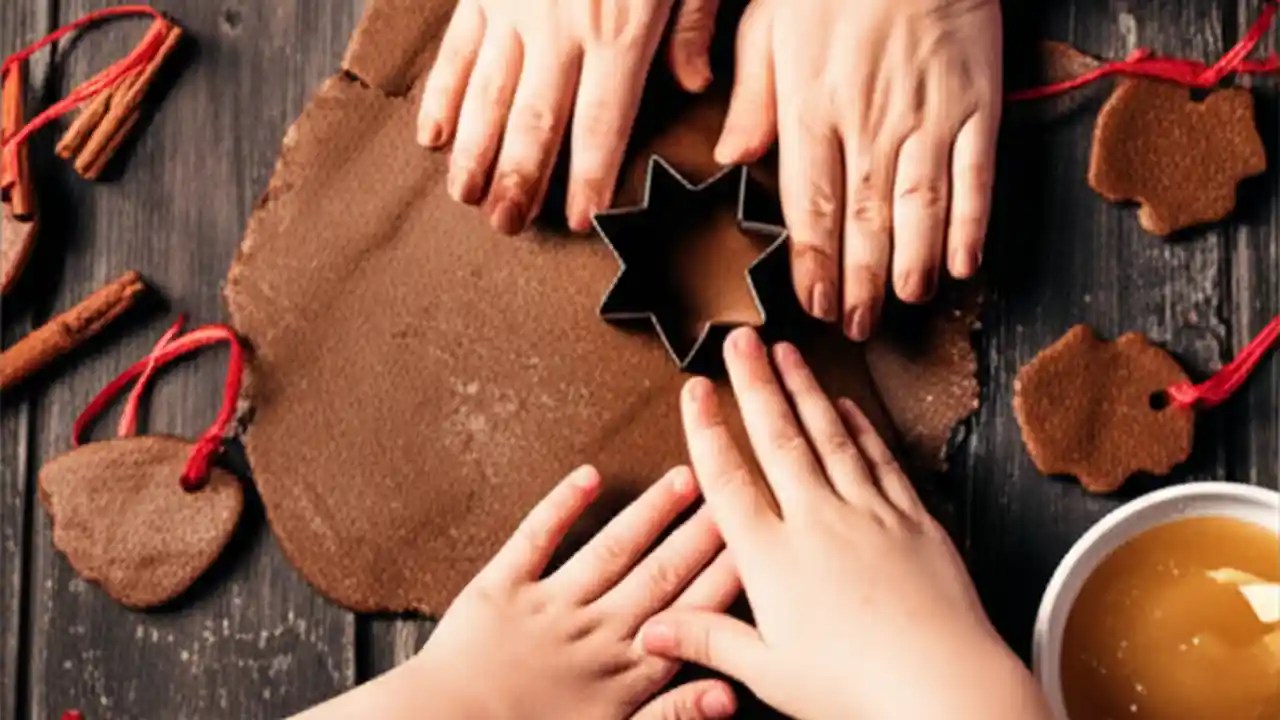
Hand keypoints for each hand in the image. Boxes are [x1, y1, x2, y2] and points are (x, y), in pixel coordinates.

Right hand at [417, 0, 721, 233]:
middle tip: (505, 227)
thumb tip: (694, 85)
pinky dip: (441, 94)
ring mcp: (513, 9)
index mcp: (620, 30)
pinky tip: (431, 136)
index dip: (588, 177)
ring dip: (474, 151)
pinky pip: (456, 50)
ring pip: (487, 94)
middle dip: (519, 179)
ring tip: (465, 197)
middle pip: (536, 122)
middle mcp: (561, 29)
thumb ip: (696, 22)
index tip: (578, 220)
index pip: (602, 124)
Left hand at [419, 465, 739, 718]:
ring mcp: (548, 606)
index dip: (726, 576)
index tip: (756, 543)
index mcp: (622, 674)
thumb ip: (670, 717)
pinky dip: (561, 505)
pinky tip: (588, 477)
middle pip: (659, 573)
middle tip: (736, 493)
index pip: (689, 615)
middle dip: (702, 532)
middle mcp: (593, 632)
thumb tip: (729, 694)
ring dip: (650, 512)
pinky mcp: (500, 589)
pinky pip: (534, 539)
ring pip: (611, 549)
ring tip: (683, 475)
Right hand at [639, 328, 1048, 719]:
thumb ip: (709, 639)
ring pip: (829, 437)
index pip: (728, 480)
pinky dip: (861, 429)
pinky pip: (880, 461)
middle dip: (755, 384)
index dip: (707, 430)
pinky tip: (847, 407)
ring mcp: (868, 515)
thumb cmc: (856, 690)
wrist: (943, 686)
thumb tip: (650, 629)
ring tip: (788, 353)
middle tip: (741, 340)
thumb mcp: (769, 672)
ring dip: (805, 390)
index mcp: (773, 558)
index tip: (695, 390)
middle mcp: (817, 522)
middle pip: (778, 439)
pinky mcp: (912, 520)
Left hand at [717, 0, 1001, 338]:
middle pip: (864, 219)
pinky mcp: (978, 102)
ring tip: (903, 304)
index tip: (814, 303)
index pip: (811, 205)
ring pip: (918, 207)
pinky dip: (970, 224)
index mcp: (812, 107)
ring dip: (910, 263)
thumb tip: (732, 155)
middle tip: (856, 328)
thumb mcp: (770, 24)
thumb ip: (752, 95)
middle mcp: (869, 122)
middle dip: (858, 281)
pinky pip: (975, 176)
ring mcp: (928, 114)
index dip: (813, 263)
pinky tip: (962, 263)